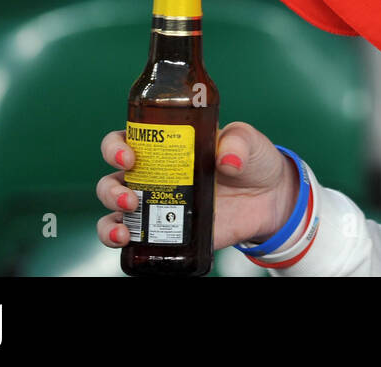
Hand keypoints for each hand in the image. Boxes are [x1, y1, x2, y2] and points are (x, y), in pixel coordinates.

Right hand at [96, 121, 299, 251]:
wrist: (270, 198)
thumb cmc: (252, 161)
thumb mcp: (248, 141)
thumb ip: (238, 142)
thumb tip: (227, 160)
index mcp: (166, 146)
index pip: (127, 140)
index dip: (116, 147)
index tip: (129, 156)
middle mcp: (154, 175)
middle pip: (112, 179)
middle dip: (111, 188)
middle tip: (131, 195)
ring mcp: (158, 205)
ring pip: (114, 210)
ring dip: (110, 217)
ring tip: (128, 223)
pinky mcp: (167, 231)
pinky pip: (132, 237)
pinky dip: (119, 238)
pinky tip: (127, 240)